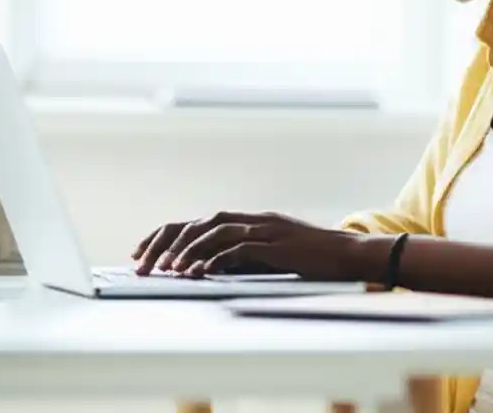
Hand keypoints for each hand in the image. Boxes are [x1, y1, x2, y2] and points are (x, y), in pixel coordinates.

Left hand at [130, 211, 384, 280]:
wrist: (350, 256)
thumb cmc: (311, 261)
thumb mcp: (270, 256)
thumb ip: (243, 257)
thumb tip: (206, 269)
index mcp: (250, 221)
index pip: (199, 221)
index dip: (167, 234)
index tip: (143, 252)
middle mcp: (254, 220)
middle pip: (199, 222)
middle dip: (167, 241)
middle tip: (143, 263)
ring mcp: (266, 229)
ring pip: (214, 232)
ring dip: (186, 251)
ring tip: (167, 271)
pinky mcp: (277, 245)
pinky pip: (238, 249)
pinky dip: (214, 259)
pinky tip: (198, 272)